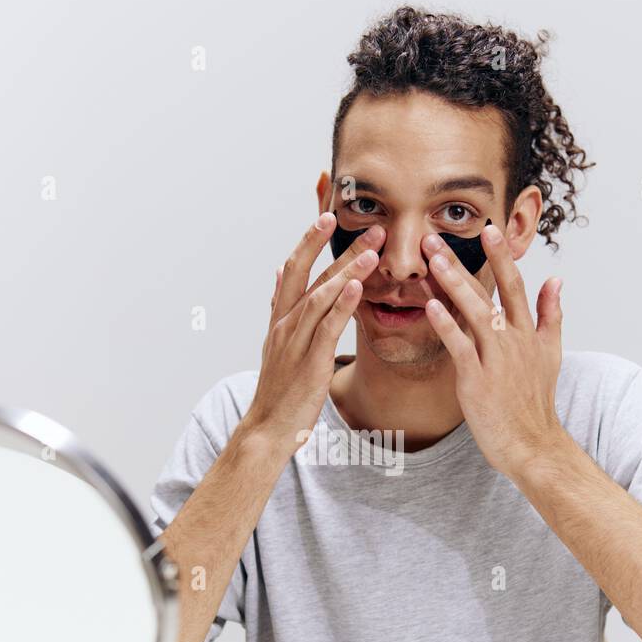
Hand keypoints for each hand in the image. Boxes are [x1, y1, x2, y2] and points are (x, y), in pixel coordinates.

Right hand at [244, 213, 383, 455]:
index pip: (293, 267)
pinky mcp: (310, 361)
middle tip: (366, 222)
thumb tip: (278, 276)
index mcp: (280, 318)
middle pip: (306, 271)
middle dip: (334, 243)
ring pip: (321, 294)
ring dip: (347, 267)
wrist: (268, 428)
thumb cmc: (280, 391)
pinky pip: (327, 326)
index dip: (310, 239)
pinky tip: (358, 285)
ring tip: (373, 247)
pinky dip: (342, 303)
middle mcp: (285, 324)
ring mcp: (295, 341)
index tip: (329, 213)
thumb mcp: (277, 344)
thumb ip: (280, 309)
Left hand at [421, 223, 564, 480]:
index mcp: (529, 333)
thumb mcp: (551, 354)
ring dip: (452, 283)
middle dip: (462, 262)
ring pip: (474, 312)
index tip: (489, 228)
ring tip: (432, 259)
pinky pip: (461, 346)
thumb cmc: (535, 402)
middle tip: (435, 236)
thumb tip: (556, 280)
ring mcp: (496, 360)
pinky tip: (431, 305)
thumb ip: (552, 314)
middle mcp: (514, 341)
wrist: (534, 444)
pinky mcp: (478, 380)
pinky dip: (447, 325)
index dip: (502, 256)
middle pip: (488, 292)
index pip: (515, 285)